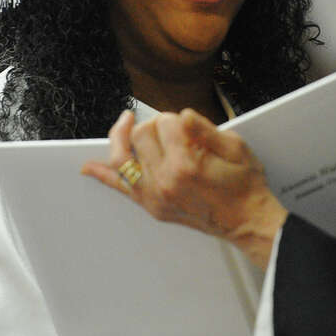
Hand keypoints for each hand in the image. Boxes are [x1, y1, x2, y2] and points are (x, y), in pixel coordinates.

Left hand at [81, 109, 287, 268]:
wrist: (246, 220)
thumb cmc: (244, 184)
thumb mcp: (236, 147)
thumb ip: (205, 128)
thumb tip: (182, 115)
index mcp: (186, 164)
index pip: (165, 122)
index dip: (176, 118)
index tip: (188, 125)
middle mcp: (165, 180)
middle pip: (141, 135)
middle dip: (155, 125)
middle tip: (172, 131)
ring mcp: (155, 195)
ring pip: (122, 157)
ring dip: (122, 137)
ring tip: (125, 124)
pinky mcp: (151, 206)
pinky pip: (120, 187)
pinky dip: (102, 175)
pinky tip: (89, 167)